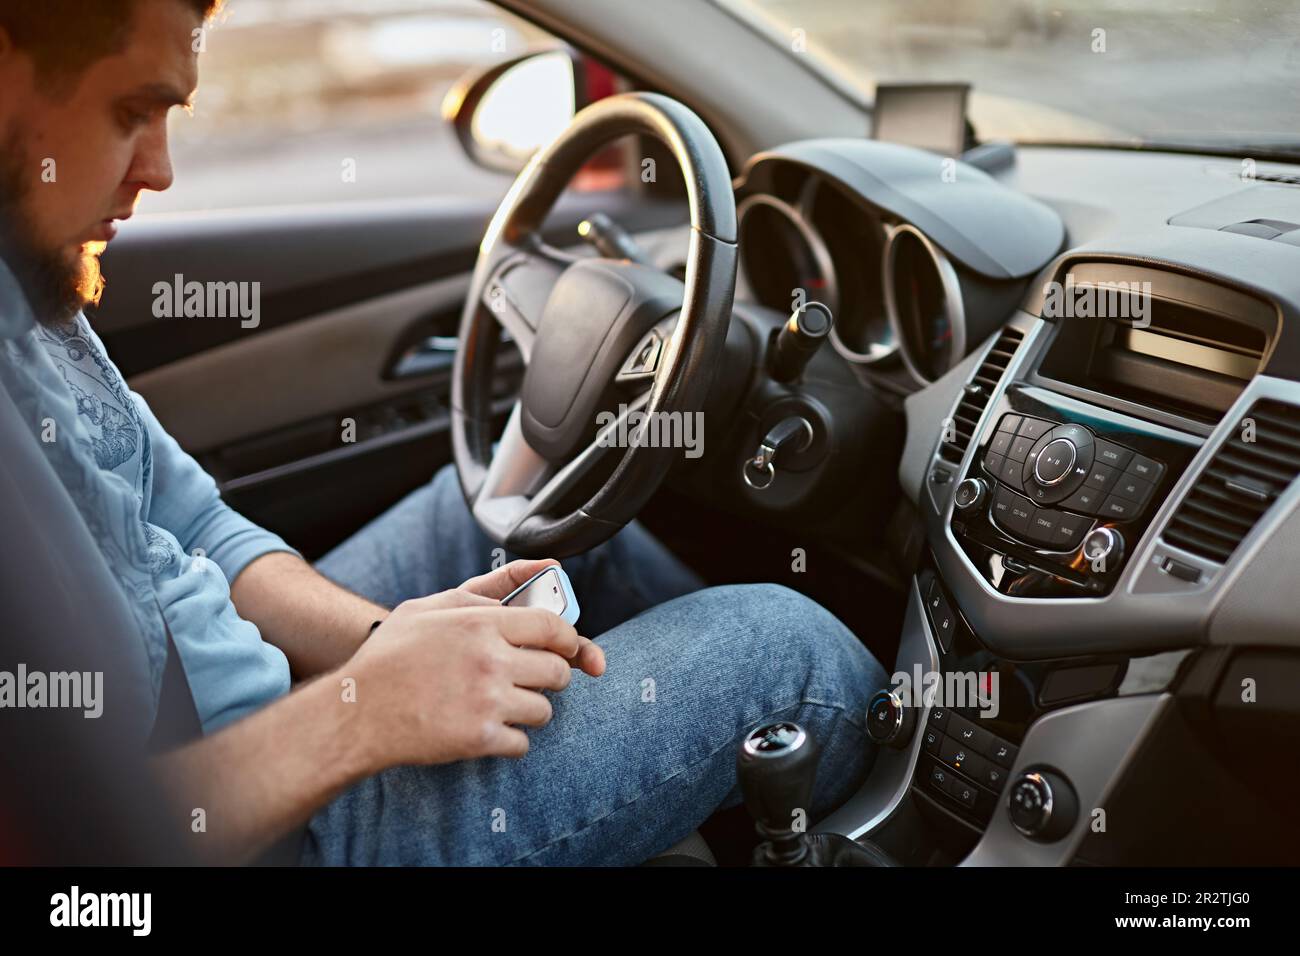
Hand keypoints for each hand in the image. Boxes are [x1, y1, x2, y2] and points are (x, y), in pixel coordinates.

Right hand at [346, 560, 601, 768]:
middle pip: (557, 671)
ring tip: (500, 706)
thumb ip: (483, 591)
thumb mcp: (429, 607)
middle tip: (530, 680)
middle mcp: (490, 660)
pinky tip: (486, 731)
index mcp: (480, 624)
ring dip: (528, 710)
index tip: (567, 648)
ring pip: (543, 710)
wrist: (354, 711)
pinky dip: (510, 741)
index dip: (568, 639)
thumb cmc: (389, 656)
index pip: (553, 627)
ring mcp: (487, 701)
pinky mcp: (480, 739)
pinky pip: (522, 744)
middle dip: (550, 677)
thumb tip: (534, 578)